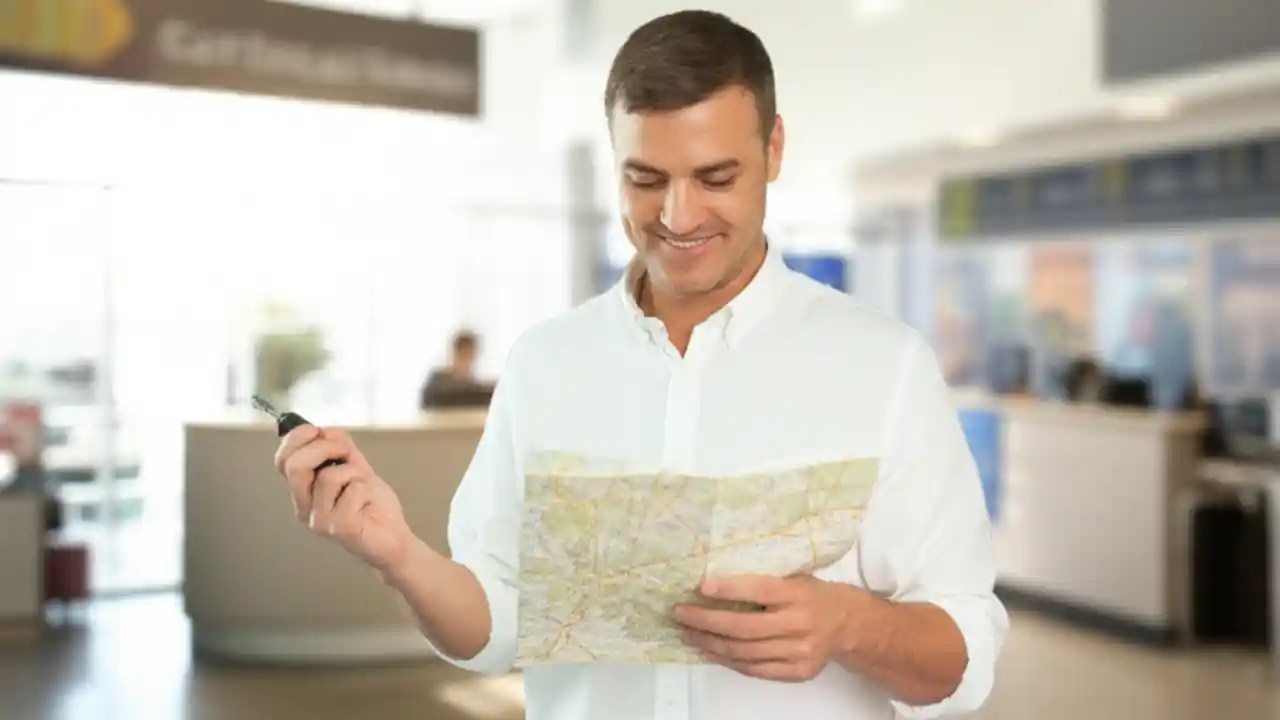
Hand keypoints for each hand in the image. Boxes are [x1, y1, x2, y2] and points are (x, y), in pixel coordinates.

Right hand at [273, 425, 414, 573]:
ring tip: (363, 486)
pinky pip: (353, 490)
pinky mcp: (340, 528)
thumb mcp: (356, 467)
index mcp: (304, 491)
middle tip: (345, 451)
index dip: (295, 439)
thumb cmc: (372, 505)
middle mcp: (305, 507)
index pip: (283, 461)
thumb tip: (324, 431)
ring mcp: (320, 520)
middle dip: (323, 447)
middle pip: (295, 466)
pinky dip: (366, 488)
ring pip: (329, 476)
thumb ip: (340, 448)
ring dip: (354, 472)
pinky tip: (368, 503)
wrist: (393, 537)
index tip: (316, 430)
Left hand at [676, 574, 885, 681]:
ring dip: (711, 644)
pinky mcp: (798, 672)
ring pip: (745, 652)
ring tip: (688, 635)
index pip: (759, 590)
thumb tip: (713, 582)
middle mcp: (800, 623)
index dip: (729, 589)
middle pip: (745, 627)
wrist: (849, 624)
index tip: (701, 587)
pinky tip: (710, 651)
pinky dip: (729, 661)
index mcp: (798, 593)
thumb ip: (764, 580)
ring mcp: (800, 651)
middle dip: (707, 621)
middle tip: (681, 614)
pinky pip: (755, 669)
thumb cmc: (812, 594)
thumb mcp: (795, 577)